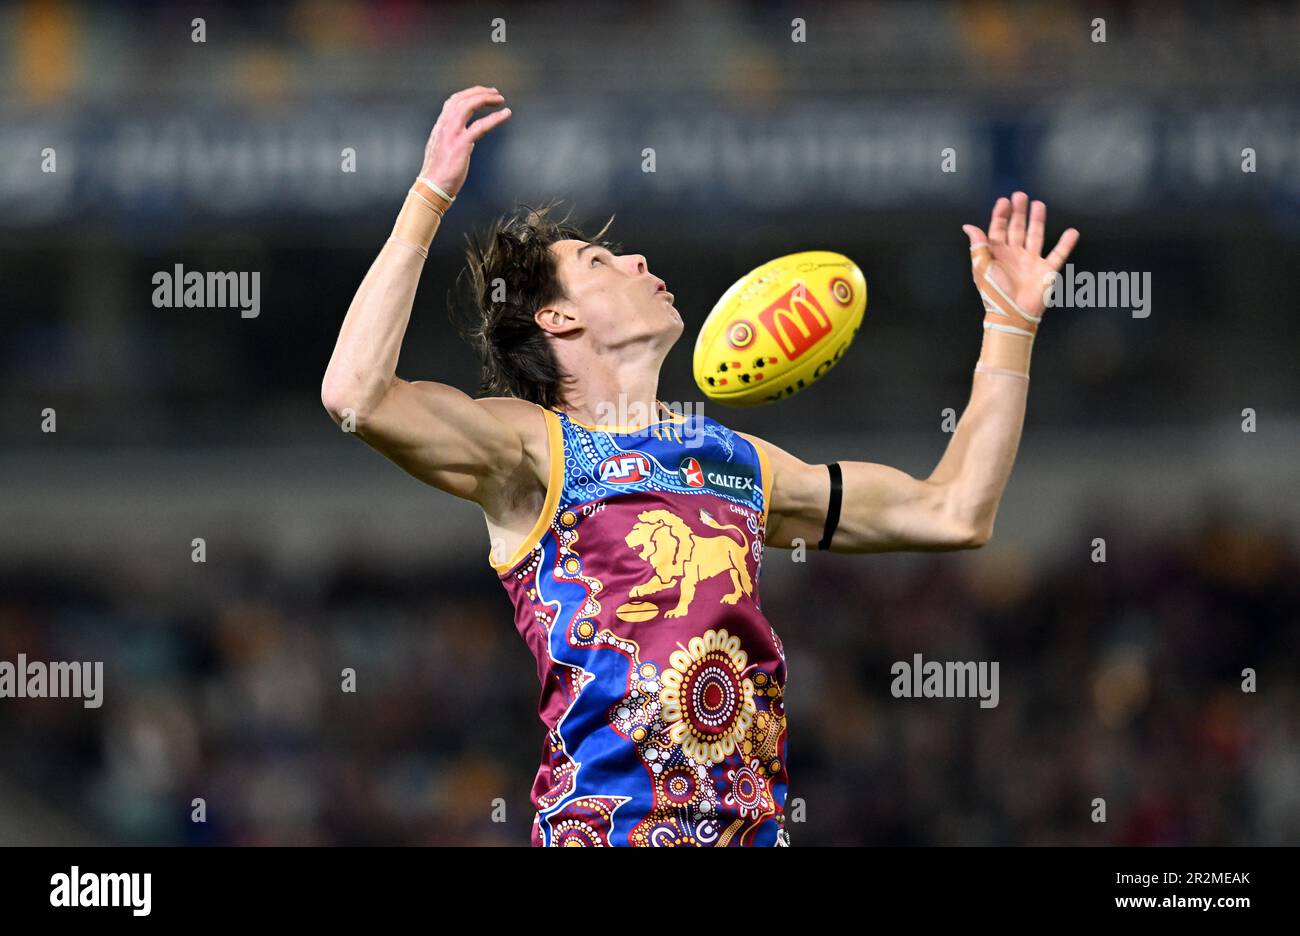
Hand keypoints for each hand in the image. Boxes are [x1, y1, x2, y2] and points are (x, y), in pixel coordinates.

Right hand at [419, 86, 511, 197]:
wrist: (432, 187)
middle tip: (496, 93)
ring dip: (486, 99)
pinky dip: (495, 118)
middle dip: (480, 92)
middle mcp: (444, 125)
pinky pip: (480, 126)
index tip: (483, 94)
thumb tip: (462, 135)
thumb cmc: (439, 172)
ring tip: (500, 100)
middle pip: (462, 98)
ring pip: (469, 105)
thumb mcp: (441, 148)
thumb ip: (450, 138)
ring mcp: (452, 133)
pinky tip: (506, 114)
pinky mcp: (461, 144)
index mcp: (440, 126)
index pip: (454, 101)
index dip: (470, 94)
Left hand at [963, 192, 1078, 335]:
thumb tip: (968, 226)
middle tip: (1021, 195)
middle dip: (1019, 212)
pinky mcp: (1046, 270)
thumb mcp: (982, 268)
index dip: (1000, 215)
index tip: (1004, 200)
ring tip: (1039, 204)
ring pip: (1035, 236)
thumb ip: (978, 246)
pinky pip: (1058, 254)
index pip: (998, 230)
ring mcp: (1031, 262)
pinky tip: (1072, 231)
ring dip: (1037, 220)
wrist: (1012, 314)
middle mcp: (1014, 255)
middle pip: (1017, 228)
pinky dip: (1066, 243)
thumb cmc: (994, 293)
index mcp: (997, 254)